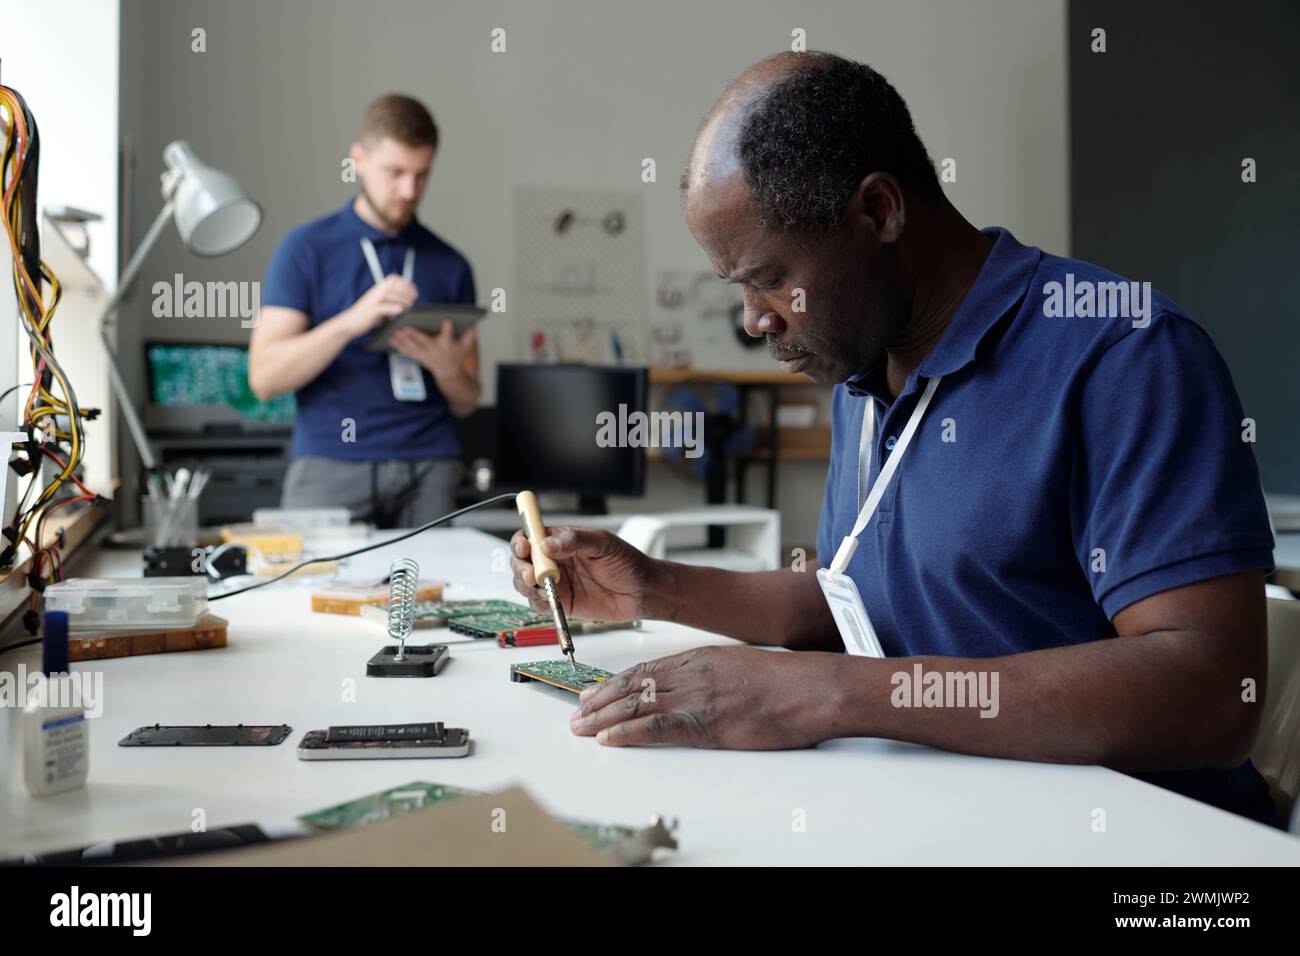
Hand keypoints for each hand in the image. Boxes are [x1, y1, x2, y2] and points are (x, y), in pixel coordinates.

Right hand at [342, 275, 417, 336]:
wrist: (348, 324)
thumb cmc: (366, 316)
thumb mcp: (380, 307)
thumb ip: (391, 304)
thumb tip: (407, 305)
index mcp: (378, 290)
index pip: (393, 279)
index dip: (405, 283)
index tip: (414, 292)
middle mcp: (375, 293)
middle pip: (393, 284)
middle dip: (406, 290)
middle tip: (414, 299)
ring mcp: (371, 301)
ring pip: (389, 294)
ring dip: (401, 298)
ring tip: (409, 306)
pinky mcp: (369, 311)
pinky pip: (382, 307)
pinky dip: (392, 308)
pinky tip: (400, 311)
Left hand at [389, 320, 475, 380]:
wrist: (448, 373)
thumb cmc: (456, 355)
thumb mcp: (466, 346)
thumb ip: (470, 335)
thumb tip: (474, 324)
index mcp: (447, 345)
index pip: (448, 336)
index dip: (448, 329)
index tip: (446, 320)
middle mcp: (434, 350)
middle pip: (424, 341)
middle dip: (414, 334)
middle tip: (405, 325)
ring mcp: (424, 354)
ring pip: (412, 346)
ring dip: (402, 339)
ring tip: (394, 330)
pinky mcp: (417, 356)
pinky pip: (406, 351)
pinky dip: (397, 345)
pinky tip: (389, 338)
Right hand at [510, 526, 649, 622]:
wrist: (641, 592)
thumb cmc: (626, 562)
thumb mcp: (604, 544)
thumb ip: (576, 542)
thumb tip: (548, 545)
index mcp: (562, 540)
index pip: (531, 536)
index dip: (521, 541)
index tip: (523, 548)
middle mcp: (555, 560)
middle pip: (522, 561)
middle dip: (520, 567)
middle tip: (531, 574)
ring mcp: (556, 582)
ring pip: (525, 583)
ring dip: (526, 586)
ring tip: (542, 587)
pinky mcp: (561, 602)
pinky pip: (538, 604)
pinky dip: (537, 603)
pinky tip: (549, 600)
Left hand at [570, 645, 839, 748]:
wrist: (813, 688)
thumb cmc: (789, 681)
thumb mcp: (743, 665)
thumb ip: (715, 674)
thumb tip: (699, 688)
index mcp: (702, 657)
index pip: (647, 670)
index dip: (617, 682)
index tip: (598, 691)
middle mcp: (693, 673)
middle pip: (634, 686)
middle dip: (601, 700)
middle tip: (578, 711)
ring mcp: (699, 697)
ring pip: (638, 705)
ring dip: (604, 717)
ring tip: (582, 727)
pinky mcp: (708, 723)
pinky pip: (658, 728)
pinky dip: (629, 733)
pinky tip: (609, 739)